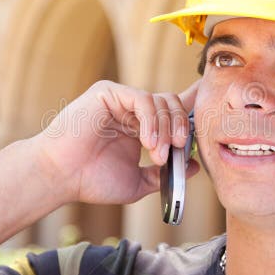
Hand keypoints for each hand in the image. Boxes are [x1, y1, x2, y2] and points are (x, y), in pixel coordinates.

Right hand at [33, 80, 199, 206]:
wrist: (61, 177)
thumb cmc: (92, 180)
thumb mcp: (138, 182)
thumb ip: (165, 174)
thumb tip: (194, 166)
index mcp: (141, 127)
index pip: (173, 111)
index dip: (193, 109)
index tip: (214, 108)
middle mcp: (132, 110)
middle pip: (173, 104)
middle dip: (182, 127)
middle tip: (179, 150)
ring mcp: (120, 99)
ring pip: (161, 101)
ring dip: (167, 128)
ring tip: (158, 154)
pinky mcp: (108, 92)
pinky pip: (142, 99)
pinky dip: (152, 120)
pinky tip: (148, 142)